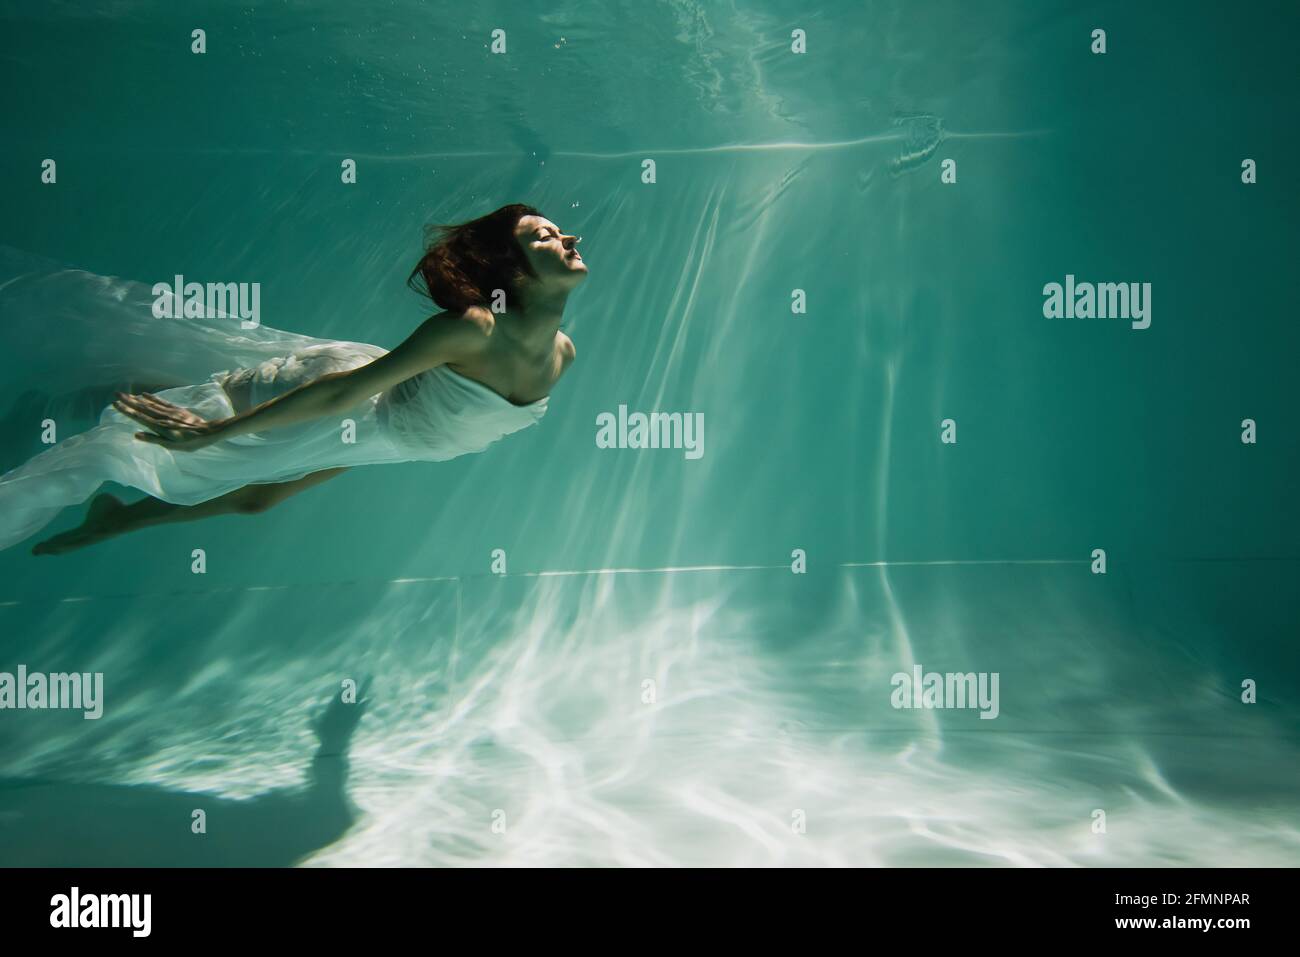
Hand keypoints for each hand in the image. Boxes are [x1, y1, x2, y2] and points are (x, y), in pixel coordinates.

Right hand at [112, 391, 226, 450]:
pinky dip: (152, 398)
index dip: (127, 411)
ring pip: (150, 404)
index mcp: (159, 426)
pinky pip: (162, 402)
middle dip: (128, 401)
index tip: (115, 404)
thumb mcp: (171, 445)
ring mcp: (170, 412)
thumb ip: (153, 439)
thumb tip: (136, 434)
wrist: (209, 432)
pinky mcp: (177, 410)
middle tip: (115, 394)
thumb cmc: (190, 442)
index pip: (139, 417)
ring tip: (125, 394)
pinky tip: (144, 395)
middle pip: (142, 408)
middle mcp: (162, 417)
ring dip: (137, 399)